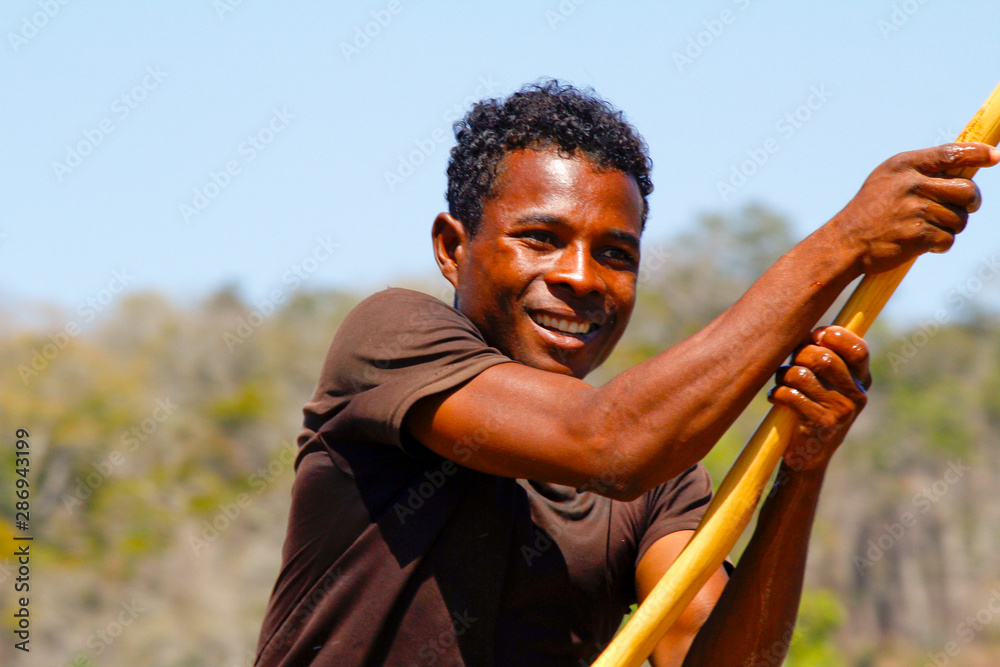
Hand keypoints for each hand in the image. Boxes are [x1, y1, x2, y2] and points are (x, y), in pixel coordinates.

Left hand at [769, 326, 869, 471]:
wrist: (809, 456)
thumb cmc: (811, 406)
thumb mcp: (826, 382)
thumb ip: (823, 355)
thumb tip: (804, 326)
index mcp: (861, 379)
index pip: (857, 348)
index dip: (832, 336)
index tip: (814, 336)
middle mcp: (856, 394)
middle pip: (822, 357)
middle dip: (798, 355)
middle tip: (791, 363)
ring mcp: (842, 411)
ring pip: (801, 375)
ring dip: (784, 375)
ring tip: (782, 382)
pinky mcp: (822, 424)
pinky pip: (790, 395)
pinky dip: (777, 393)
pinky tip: (776, 398)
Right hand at [829, 143, 998, 275]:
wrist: (843, 244)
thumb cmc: (868, 213)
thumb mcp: (887, 180)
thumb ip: (920, 172)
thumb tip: (964, 171)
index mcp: (904, 166)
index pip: (950, 153)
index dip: (976, 154)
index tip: (993, 156)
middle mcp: (911, 184)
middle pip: (966, 190)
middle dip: (971, 203)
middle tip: (965, 208)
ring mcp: (915, 209)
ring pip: (959, 218)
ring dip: (951, 228)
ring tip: (927, 230)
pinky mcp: (918, 235)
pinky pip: (948, 239)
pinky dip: (940, 245)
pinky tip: (922, 244)